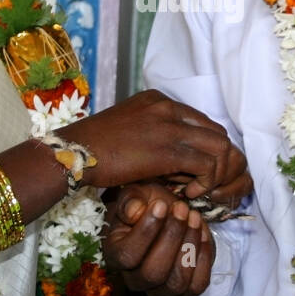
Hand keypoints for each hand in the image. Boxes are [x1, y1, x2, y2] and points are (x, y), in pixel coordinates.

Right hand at [59, 89, 250, 202]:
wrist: (73, 153)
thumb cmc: (95, 149)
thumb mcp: (131, 131)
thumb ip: (156, 136)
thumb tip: (178, 161)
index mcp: (160, 101)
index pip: (204, 123)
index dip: (207, 151)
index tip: (196, 172)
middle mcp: (170, 108)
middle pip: (219, 134)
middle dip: (220, 164)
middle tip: (207, 185)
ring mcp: (170, 127)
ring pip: (221, 148)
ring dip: (217, 175)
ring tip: (199, 191)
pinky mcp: (168, 150)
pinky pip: (207, 165)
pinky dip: (206, 182)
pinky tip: (189, 193)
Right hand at [103, 182, 214, 295]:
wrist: (169, 215)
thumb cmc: (148, 205)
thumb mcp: (136, 194)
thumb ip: (131, 200)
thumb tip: (133, 212)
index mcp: (116, 255)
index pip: (127, 255)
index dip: (146, 232)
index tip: (161, 205)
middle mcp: (134, 279)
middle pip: (153, 273)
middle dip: (171, 238)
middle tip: (182, 209)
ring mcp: (159, 289)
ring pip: (176, 282)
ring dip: (189, 246)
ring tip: (194, 217)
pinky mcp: (183, 292)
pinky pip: (196, 285)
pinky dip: (204, 259)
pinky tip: (203, 233)